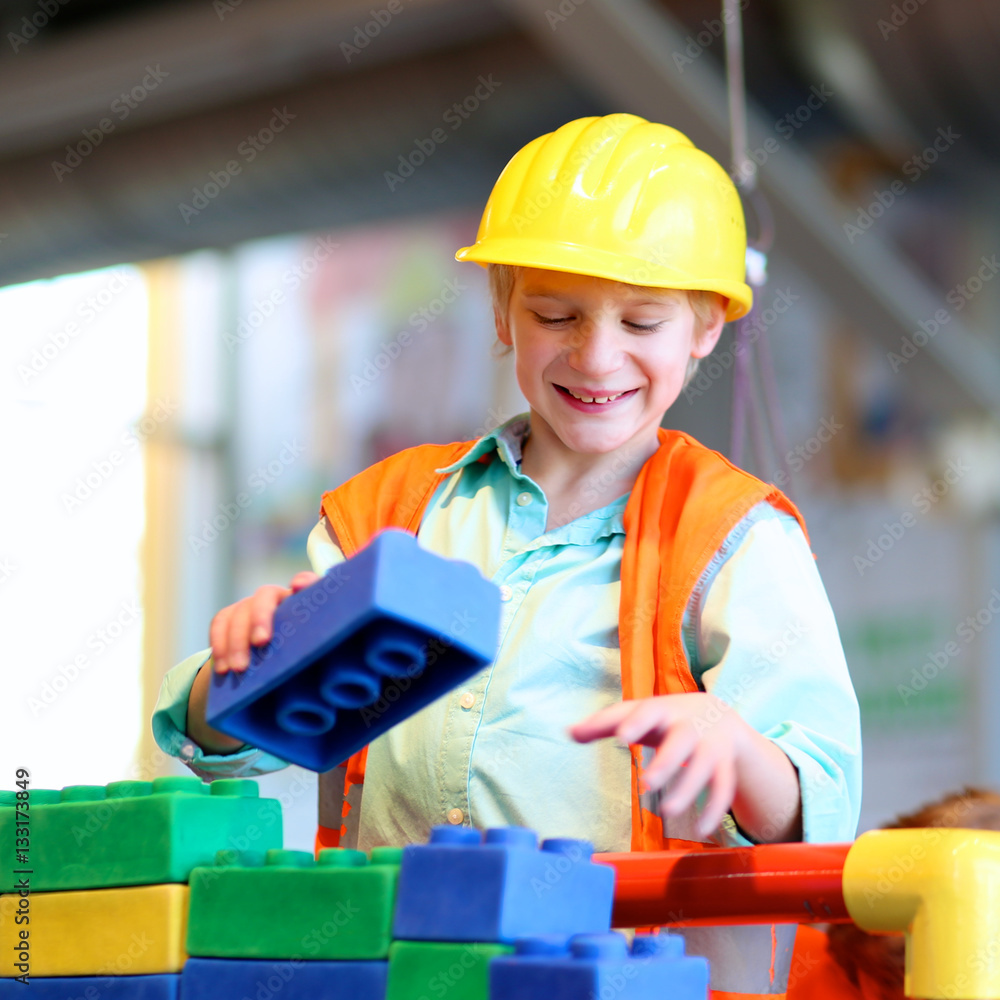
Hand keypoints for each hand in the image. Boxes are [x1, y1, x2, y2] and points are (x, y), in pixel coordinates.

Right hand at [209, 571, 319, 672]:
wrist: (275, 661)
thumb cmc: (303, 655)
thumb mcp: (315, 649)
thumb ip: (322, 645)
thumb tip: (337, 658)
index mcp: (303, 602)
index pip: (307, 582)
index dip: (304, 581)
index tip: (298, 587)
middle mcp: (278, 598)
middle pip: (265, 596)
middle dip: (261, 617)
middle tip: (261, 642)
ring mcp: (252, 605)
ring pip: (240, 611)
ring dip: (236, 641)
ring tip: (238, 669)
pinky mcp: (231, 616)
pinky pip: (220, 622)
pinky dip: (219, 645)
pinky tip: (221, 668)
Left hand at [570, 693, 748, 837]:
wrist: (719, 714)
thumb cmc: (665, 718)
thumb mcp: (638, 715)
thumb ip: (604, 723)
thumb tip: (568, 732)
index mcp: (661, 710)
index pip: (646, 713)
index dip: (634, 724)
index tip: (621, 737)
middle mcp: (688, 726)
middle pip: (680, 741)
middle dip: (666, 762)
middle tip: (645, 784)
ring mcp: (710, 746)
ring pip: (704, 768)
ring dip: (687, 790)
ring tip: (667, 810)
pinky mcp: (724, 766)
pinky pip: (724, 788)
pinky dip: (714, 810)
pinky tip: (700, 829)